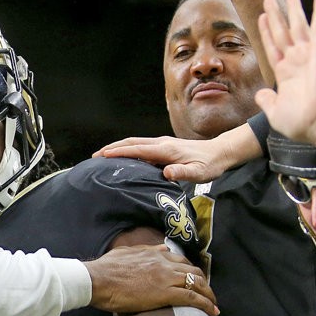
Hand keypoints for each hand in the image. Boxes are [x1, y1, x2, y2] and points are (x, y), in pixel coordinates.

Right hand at [85, 244, 217, 315]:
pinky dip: (205, 304)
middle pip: (194, 271)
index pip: (181, 260)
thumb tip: (159, 248)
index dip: (191, 271)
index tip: (194, 279)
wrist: (97, 279)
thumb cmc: (105, 269)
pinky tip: (211, 311)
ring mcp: (166, 277)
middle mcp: (164, 263)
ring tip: (213, 304)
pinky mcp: (165, 293)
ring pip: (197, 283)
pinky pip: (192, 298)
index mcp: (154, 253)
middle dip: (204, 282)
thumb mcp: (127, 252)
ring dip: (208, 294)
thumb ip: (145, 251)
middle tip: (207, 293)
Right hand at [95, 128, 259, 182]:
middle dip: (113, 147)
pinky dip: (128, 149)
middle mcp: (162, 143)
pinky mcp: (164, 146)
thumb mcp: (198, 173)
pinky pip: (142, 146)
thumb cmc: (209, 165)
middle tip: (95, 156)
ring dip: (119, 147)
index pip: (138, 150)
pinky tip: (124, 157)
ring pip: (136, 142)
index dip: (120, 152)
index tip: (104, 155)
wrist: (219, 153)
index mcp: (166, 150)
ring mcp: (163, 143)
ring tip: (103, 155)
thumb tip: (166, 173)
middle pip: (132, 142)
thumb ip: (182, 173)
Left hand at [255, 0, 315, 148]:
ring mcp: (308, 55)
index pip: (272, 47)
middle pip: (282, 32)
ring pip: (298, 26)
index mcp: (285, 74)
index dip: (266, 33)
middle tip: (269, 0)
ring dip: (294, 9)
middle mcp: (296, 61)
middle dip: (276, 16)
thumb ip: (267, 101)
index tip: (262, 18)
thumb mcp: (274, 112)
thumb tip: (261, 94)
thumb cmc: (300, 122)